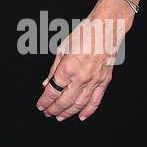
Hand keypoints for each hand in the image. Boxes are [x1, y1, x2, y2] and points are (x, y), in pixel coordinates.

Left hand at [37, 3, 130, 122]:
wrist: (106, 29)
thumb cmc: (83, 34)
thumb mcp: (62, 48)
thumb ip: (54, 69)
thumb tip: (46, 84)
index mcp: (67, 68)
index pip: (53, 91)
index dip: (45, 101)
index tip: (40, 106)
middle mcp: (80, 77)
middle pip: (64, 101)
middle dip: (54, 109)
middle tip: (48, 113)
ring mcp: (94, 81)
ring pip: (79, 104)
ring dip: (68, 113)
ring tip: (60, 117)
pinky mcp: (104, 81)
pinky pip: (96, 100)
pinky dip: (88, 110)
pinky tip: (81, 116)